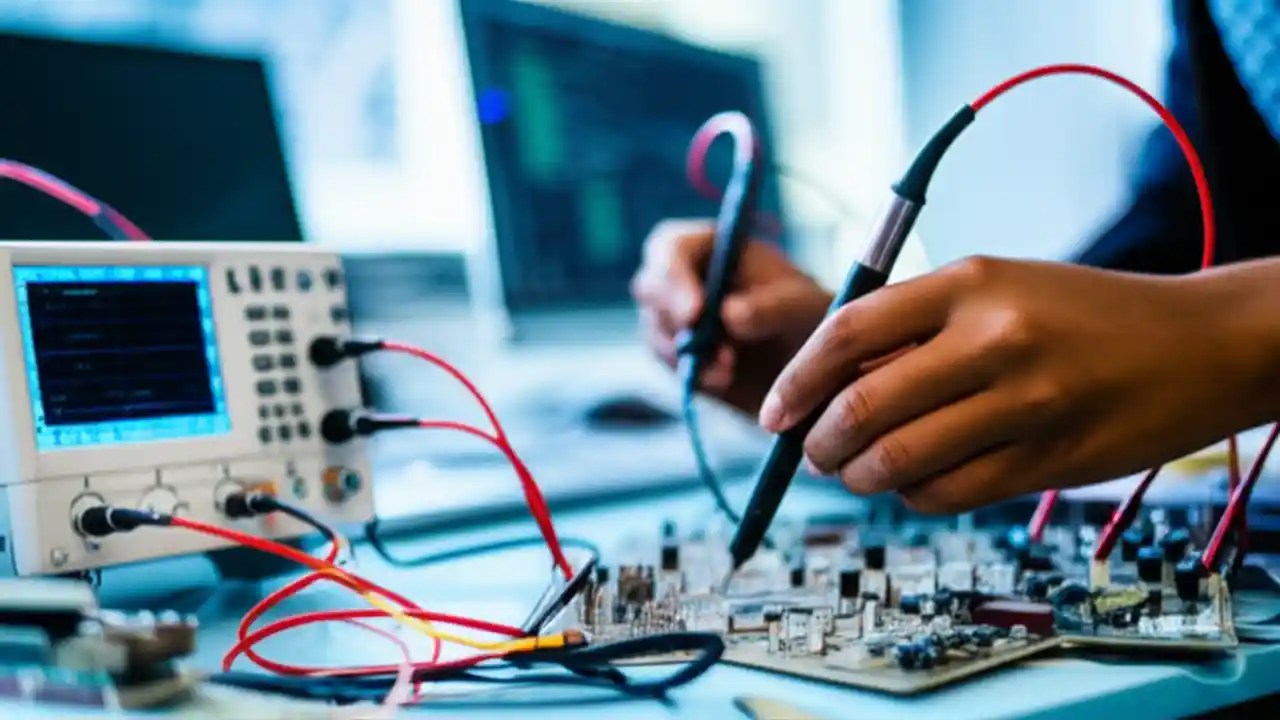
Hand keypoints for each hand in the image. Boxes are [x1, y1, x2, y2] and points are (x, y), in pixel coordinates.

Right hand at [630, 219, 831, 415]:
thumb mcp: (802, 307)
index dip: (673, 276)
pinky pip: (670, 363)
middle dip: (673, 318)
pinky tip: (724, 380)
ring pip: (656, 330)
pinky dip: (693, 372)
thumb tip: (728, 315)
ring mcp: (676, 316)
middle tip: (704, 344)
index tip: (695, 313)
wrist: (811, 363)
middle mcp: (686, 276)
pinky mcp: (679, 353)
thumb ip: (770, 306)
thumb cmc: (809, 317)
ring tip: (729, 369)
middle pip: (650, 287)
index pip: (670, 247)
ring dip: (688, 352)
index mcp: (712, 246)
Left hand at [759, 256, 1278, 512]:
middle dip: (818, 443)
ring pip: (898, 460)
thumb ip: (914, 325)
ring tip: (857, 471)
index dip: (796, 379)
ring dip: (860, 476)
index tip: (773, 413)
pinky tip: (916, 482)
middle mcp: (991, 338)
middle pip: (862, 406)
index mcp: (967, 281)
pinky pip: (946, 493)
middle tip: (811, 453)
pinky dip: (913, 495)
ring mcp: (1022, 403)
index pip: (846, 332)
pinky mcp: (1045, 459)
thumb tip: (824, 385)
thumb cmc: (1076, 313)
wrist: (1195, 344)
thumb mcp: (995, 286)